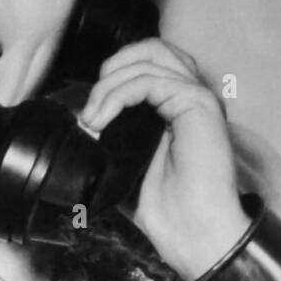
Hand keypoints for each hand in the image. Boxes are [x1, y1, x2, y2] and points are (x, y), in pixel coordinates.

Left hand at [77, 37, 249, 279]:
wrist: (193, 232)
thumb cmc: (167, 208)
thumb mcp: (126, 166)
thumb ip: (112, 139)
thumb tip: (82, 126)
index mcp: (179, 106)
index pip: (147, 63)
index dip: (114, 76)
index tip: (90, 112)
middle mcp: (192, 95)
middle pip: (152, 48)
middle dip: (112, 68)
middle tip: (92, 106)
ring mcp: (198, 96)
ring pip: (149, 58)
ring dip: (110, 83)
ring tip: (94, 117)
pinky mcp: (198, 103)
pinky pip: (150, 80)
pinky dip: (118, 94)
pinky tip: (103, 119)